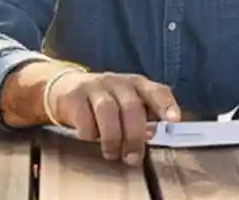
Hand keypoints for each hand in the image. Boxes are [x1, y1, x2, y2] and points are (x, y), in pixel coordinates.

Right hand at [47, 71, 180, 166]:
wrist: (64, 88)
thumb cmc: (104, 100)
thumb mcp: (126, 103)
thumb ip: (141, 118)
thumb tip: (150, 135)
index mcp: (137, 84)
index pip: (156, 91)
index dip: (166, 105)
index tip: (174, 120)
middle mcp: (118, 81)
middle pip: (132, 107)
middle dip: (134, 136)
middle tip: (132, 157)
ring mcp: (95, 86)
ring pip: (108, 111)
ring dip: (112, 138)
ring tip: (112, 153)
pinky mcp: (74, 95)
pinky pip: (85, 117)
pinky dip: (90, 133)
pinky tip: (92, 138)